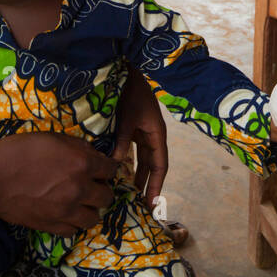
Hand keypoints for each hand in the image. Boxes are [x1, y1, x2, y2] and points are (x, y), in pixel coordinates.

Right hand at [0, 133, 116, 235]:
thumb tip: (92, 154)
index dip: (107, 168)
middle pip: (107, 197)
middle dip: (101, 190)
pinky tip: (64, 214)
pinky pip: (73, 231)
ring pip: (93, 218)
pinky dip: (72, 223)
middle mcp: (80, 189)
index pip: (111, 170)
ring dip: (89, 210)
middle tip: (90, 187)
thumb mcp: (51, 138)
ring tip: (79, 203)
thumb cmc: (18, 152)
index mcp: (82, 164)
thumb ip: (77, 146)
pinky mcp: (52, 226)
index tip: (101, 170)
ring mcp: (67, 210)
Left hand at [113, 65, 168, 208]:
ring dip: (138, 175)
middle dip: (148, 184)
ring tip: (130, 193)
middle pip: (152, 166)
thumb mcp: (127, 118)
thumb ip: (123, 141)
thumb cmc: (131, 92)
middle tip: (141, 205)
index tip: (152, 202)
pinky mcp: (133, 128)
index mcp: (157, 135)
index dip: (157, 184)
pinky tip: (119, 172)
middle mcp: (152, 136)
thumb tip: (116, 165)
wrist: (129, 71)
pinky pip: (133, 150)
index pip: (160, 166)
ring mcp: (143, 132)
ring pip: (143, 160)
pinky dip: (128, 162)